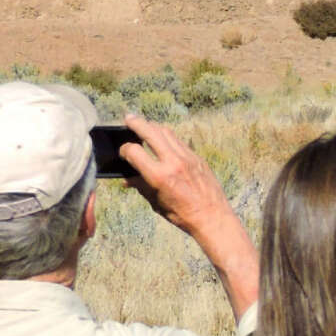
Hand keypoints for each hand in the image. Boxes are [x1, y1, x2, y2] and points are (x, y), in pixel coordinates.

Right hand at [122, 117, 259, 313]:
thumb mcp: (156, 203)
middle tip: (128, 118)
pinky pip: (178, 141)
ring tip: (144, 125)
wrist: (212, 217)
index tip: (123, 151)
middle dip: (137, 123)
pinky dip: (167, 137)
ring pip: (166, 132)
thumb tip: (127, 179)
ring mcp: (187, 157)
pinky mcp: (197, 157)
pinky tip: (162, 139)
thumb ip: (141, 187)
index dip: (125, 149)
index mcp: (159, 176)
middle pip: (150, 132)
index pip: (134, 152)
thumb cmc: (183, 215)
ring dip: (153, 126)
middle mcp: (172, 162)